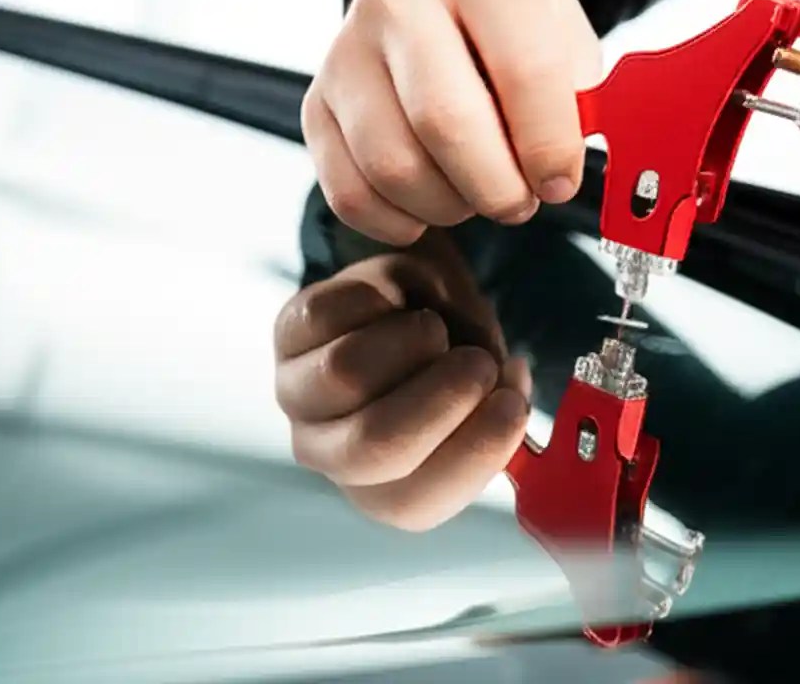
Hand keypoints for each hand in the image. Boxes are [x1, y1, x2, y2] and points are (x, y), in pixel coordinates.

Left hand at [273, 234, 531, 530]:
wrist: (414, 304)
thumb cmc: (455, 361)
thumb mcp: (491, 391)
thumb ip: (499, 399)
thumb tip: (505, 388)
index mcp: (384, 489)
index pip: (414, 501)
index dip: (469, 456)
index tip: (512, 405)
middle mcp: (330, 453)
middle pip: (373, 444)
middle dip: (441, 399)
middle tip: (480, 363)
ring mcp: (298, 395)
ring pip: (347, 373)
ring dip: (413, 341)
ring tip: (439, 329)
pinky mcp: (287, 331)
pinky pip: (330, 314)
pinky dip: (380, 297)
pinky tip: (396, 302)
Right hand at [301, 0, 602, 245]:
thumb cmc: (503, 22)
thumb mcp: (560, 37)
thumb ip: (572, 104)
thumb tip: (557, 177)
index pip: (522, 72)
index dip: (550, 147)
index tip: (560, 183)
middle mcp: (398, 4)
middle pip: (445, 124)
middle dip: (497, 189)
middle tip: (520, 200)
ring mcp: (347, 54)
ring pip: (393, 169)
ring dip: (449, 207)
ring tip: (474, 191)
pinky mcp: (317, 105)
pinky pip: (349, 194)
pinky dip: (398, 220)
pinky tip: (428, 203)